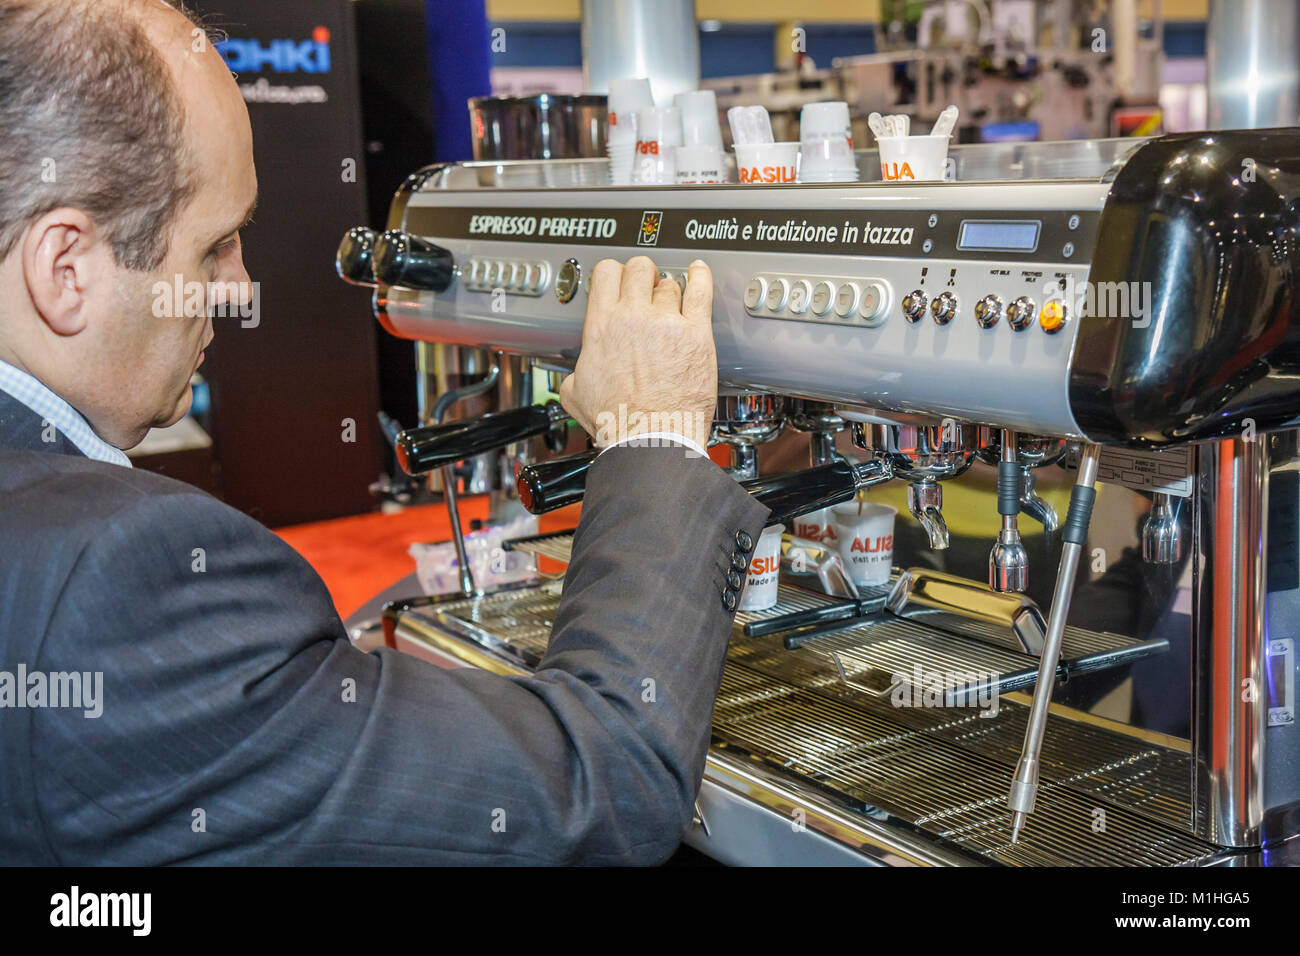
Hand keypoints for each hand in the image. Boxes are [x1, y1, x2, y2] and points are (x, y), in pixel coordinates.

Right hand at [559, 256, 715, 451]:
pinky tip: (698, 273)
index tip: (619, 281)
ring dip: (669, 291)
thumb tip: (578, 375)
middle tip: (646, 288)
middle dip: (642, 276)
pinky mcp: (696, 333)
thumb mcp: (576, 394)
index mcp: (601, 327)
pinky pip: (700, 291)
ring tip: (672, 301)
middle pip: (639, 268)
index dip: (614, 274)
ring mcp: (666, 323)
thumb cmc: (618, 422)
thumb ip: (576, 373)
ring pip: (668, 283)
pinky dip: (700, 277)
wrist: (648, 438)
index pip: (606, 273)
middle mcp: (632, 317)